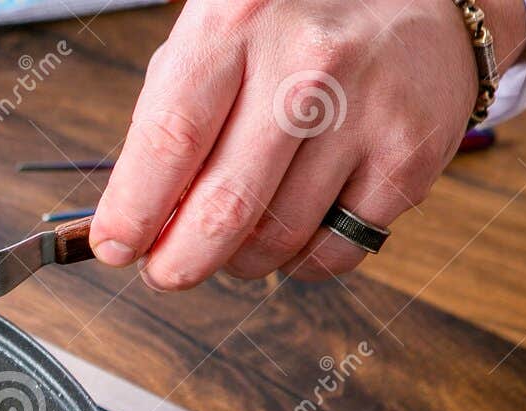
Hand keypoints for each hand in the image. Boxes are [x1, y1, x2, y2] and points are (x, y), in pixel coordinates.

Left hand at [88, 0, 525, 288]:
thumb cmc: (291, 26)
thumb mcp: (214, 42)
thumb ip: (170, 125)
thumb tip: (136, 224)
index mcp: (236, 24)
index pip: (170, 141)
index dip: (134, 212)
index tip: (115, 247)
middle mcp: (306, 64)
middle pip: (224, 208)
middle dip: (179, 261)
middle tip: (166, 270)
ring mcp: (366, 111)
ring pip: (276, 241)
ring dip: (240, 260)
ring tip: (235, 237)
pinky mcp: (409, 156)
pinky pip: (334, 252)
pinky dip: (299, 262)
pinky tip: (291, 234)